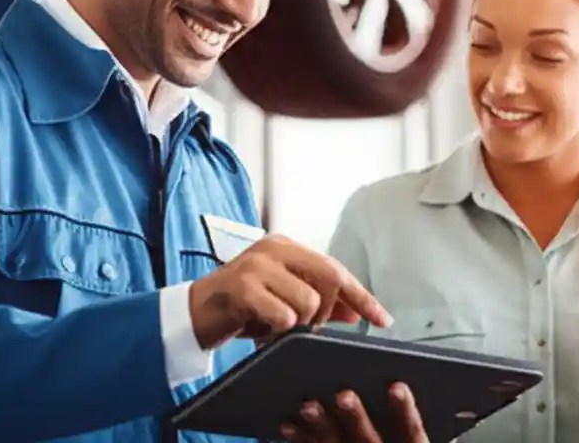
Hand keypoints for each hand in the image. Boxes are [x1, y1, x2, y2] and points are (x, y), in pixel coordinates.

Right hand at [188, 234, 390, 349]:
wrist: (195, 313)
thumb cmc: (241, 306)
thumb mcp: (283, 300)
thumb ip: (320, 301)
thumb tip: (355, 310)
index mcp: (287, 247)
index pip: (336, 269)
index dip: (362, 297)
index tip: (382, 319)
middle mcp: (273, 249)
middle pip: (329, 279)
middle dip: (327, 312)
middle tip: (307, 327)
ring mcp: (257, 265)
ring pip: (308, 302)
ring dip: (298, 325)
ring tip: (275, 327)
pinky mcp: (242, 286)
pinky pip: (283, 316)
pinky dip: (278, 330)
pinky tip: (261, 329)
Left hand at [280, 383, 428, 442]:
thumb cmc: (392, 438)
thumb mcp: (406, 434)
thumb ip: (403, 416)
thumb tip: (394, 378)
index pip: (412, 432)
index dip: (405, 410)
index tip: (397, 386)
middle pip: (368, 440)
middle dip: (355, 418)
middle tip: (344, 396)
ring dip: (320, 427)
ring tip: (308, 406)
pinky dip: (301, 438)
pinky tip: (288, 423)